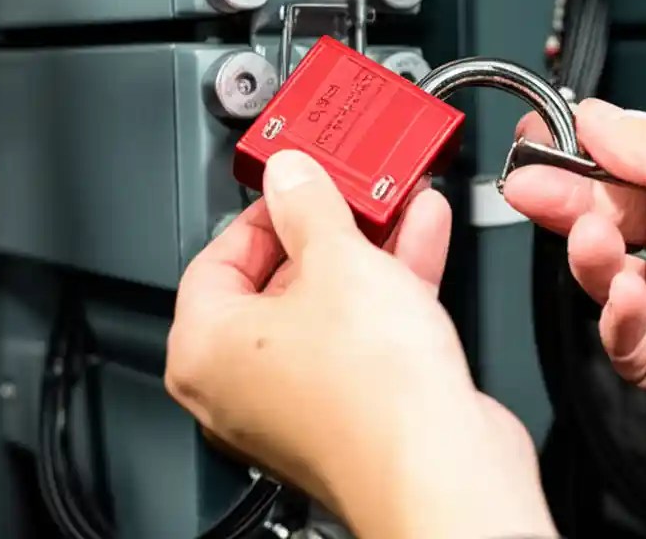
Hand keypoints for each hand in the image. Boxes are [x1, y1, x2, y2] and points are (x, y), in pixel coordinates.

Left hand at [166, 150, 554, 538]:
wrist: (441, 467)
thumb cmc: (371, 396)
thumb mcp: (339, 261)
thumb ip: (309, 206)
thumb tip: (291, 179)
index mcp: (204, 352)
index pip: (213, 260)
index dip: (260, 212)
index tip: (295, 183)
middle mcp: (243, 387)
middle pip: (277, 284)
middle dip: (326, 229)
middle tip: (349, 191)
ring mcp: (301, 403)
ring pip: (330, 307)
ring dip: (368, 251)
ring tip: (395, 203)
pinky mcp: (356, 411)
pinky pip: (365, 335)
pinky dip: (390, 288)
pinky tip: (420, 240)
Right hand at [504, 99, 645, 530]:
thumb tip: (596, 117)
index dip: (594, 152)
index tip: (544, 138)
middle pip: (631, 220)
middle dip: (577, 202)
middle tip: (529, 187)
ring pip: (628, 283)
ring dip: (600, 262)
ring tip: (592, 243)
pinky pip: (640, 349)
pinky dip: (623, 326)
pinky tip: (630, 303)